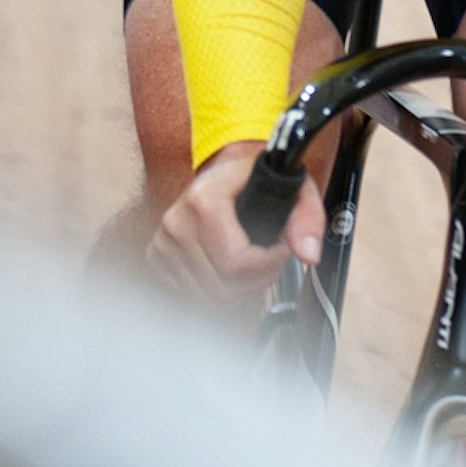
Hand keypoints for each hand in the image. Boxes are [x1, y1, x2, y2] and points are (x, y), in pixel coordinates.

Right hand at [146, 140, 322, 299]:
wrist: (225, 171)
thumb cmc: (255, 180)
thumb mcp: (292, 189)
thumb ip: (307, 219)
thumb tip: (308, 253)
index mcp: (204, 200)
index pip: (235, 260)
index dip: (266, 264)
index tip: (279, 249)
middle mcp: (177, 221)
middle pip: (220, 284)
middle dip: (255, 279)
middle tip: (269, 260)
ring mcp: (164, 242)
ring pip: (206, 295)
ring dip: (237, 288)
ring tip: (251, 264)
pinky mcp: (157, 257)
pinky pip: (191, 295)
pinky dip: (216, 289)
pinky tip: (229, 270)